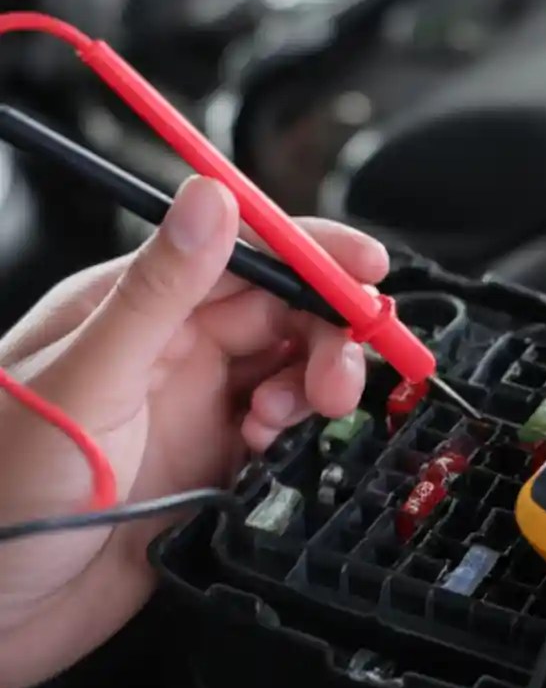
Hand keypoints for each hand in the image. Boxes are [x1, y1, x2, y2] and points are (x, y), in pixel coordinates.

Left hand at [0, 177, 387, 687]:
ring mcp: (194, 408)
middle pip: (283, 313)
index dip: (312, 255)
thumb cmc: (2, 491)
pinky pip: (283, 433)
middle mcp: (172, 349)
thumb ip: (159, 290)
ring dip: (317, 385)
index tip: (367, 271)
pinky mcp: (212, 464)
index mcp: (136, 306)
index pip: (243, 254)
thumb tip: (214, 197)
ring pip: (290, 370)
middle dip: (329, 333)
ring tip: (309, 415)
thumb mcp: (88, 378)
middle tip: (338, 380)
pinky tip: (272, 453)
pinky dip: (298, 437)